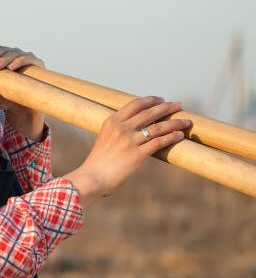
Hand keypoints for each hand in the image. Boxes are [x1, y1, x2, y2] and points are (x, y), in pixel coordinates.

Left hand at [0, 41, 45, 139]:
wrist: (22, 111)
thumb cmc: (2, 97)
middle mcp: (12, 54)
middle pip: (0, 48)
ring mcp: (25, 58)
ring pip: (13, 52)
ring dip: (3, 59)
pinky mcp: (37, 65)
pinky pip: (28, 59)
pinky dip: (19, 62)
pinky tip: (11, 68)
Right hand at [66, 97, 190, 206]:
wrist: (91, 178)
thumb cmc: (98, 162)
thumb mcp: (105, 139)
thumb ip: (118, 131)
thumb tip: (137, 129)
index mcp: (112, 122)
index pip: (135, 104)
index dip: (150, 101)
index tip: (161, 100)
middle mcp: (121, 128)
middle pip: (149, 113)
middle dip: (166, 108)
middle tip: (178, 105)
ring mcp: (129, 141)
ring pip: (158, 127)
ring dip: (175, 123)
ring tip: (186, 122)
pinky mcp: (137, 155)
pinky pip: (159, 142)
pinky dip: (172, 137)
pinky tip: (180, 136)